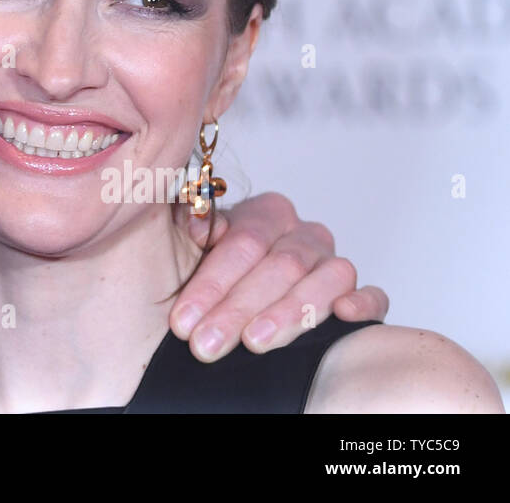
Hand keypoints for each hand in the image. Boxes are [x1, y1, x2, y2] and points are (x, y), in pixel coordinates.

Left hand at [169, 192, 388, 362]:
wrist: (226, 303)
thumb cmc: (204, 274)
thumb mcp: (183, 244)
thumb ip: (187, 222)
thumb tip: (198, 226)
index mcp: (265, 213)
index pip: (243, 242)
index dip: (211, 283)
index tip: (182, 320)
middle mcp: (303, 235)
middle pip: (280, 265)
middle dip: (238, 308)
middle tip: (206, 343)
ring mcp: (334, 264)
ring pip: (324, 280)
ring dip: (288, 314)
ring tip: (254, 343)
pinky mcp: (361, 296)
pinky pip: (373, 296)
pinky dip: (363, 304)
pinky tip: (343, 316)